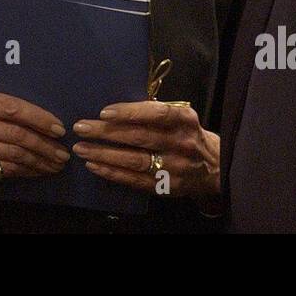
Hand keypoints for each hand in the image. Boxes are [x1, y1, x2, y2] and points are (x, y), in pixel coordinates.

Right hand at [0, 91, 69, 199]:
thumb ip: (3, 112)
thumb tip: (47, 120)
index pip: (11, 107)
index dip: (39, 118)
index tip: (59, 129)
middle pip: (15, 132)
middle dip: (44, 143)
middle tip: (62, 152)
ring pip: (14, 152)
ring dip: (39, 159)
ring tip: (56, 163)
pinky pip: (6, 167)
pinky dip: (26, 170)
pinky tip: (38, 171)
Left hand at [72, 101, 220, 200]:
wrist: (215, 167)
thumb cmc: (187, 134)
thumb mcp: (180, 117)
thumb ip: (156, 112)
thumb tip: (116, 108)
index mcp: (185, 120)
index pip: (157, 114)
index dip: (130, 112)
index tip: (104, 112)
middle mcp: (181, 143)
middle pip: (140, 138)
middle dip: (107, 133)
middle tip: (81, 127)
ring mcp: (174, 168)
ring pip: (134, 161)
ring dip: (104, 155)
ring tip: (81, 148)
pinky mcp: (167, 187)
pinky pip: (135, 180)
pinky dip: (113, 173)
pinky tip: (94, 166)